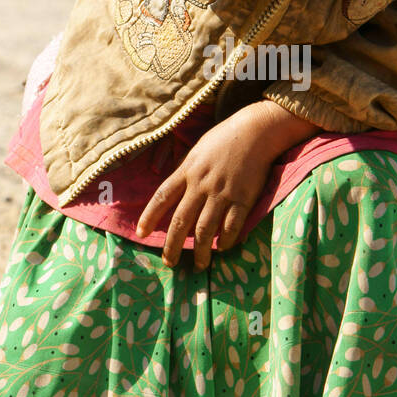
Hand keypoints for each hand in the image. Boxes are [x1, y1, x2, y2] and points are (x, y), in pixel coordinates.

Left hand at [134, 104, 289, 269]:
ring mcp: (222, 193)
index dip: (149, 217)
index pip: (161, 197)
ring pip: (205, 229)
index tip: (141, 234)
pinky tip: (223, 248)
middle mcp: (201, 185)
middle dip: (173, 245)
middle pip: (181, 220)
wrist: (256, 131)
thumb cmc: (225, 139)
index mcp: (187, 171)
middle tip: (170, 262)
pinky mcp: (243, 199)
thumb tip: (174, 191)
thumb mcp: (197, 150)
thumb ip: (185, 170)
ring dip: (201, 251)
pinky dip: (226, 240)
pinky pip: (232, 226)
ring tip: (199, 265)